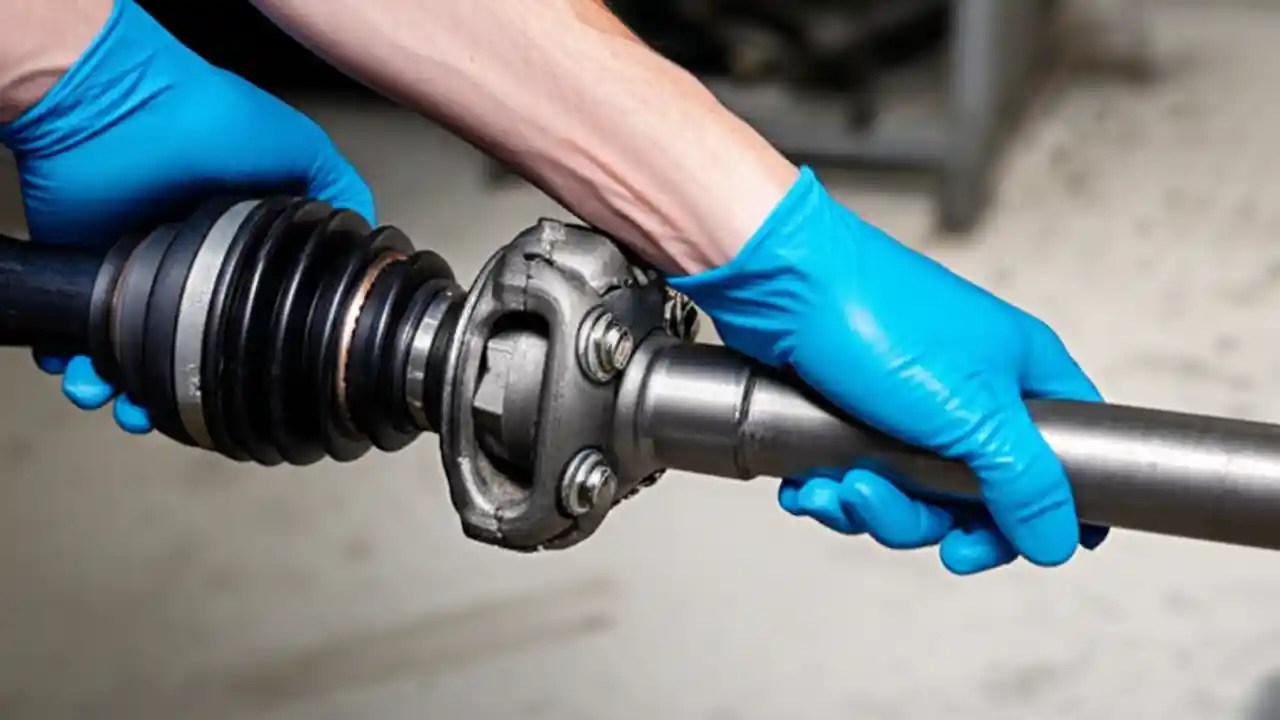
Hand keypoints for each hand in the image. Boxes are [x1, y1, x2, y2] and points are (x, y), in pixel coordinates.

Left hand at [0, 0, 373, 433]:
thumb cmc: (204, 116)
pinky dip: (83, 367)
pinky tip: (95, 379)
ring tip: (133, 407)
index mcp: (237, 244)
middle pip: (190, 345)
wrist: (118, 106)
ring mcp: (136, 270)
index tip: (262, 380)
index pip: (252, 310)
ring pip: (136, 355)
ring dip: (132, 389)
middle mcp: (188, 262)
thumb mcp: (300, 147)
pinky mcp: (87, 272)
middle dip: (187, 386)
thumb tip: (370, 240)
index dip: (255, 348)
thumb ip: (338, 189)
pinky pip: (78, 337)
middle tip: (187, 407)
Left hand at [669, 167, 1105, 574]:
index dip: (1040, 513)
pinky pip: (856, 479)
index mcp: (1022, 378)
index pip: (1064, 462)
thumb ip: (1026, 482)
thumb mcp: (972, 412)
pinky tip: (806, 483)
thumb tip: (1059, 540)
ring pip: (907, 494)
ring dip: (866, 507)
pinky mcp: (853, 410)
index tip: (1001, 544)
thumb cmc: (876, 317)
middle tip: (882, 506)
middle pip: (973, 497)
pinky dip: (829, 491)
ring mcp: (911, 402)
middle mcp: (972, 391)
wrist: (776, 281)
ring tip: (835, 486)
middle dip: (921, 519)